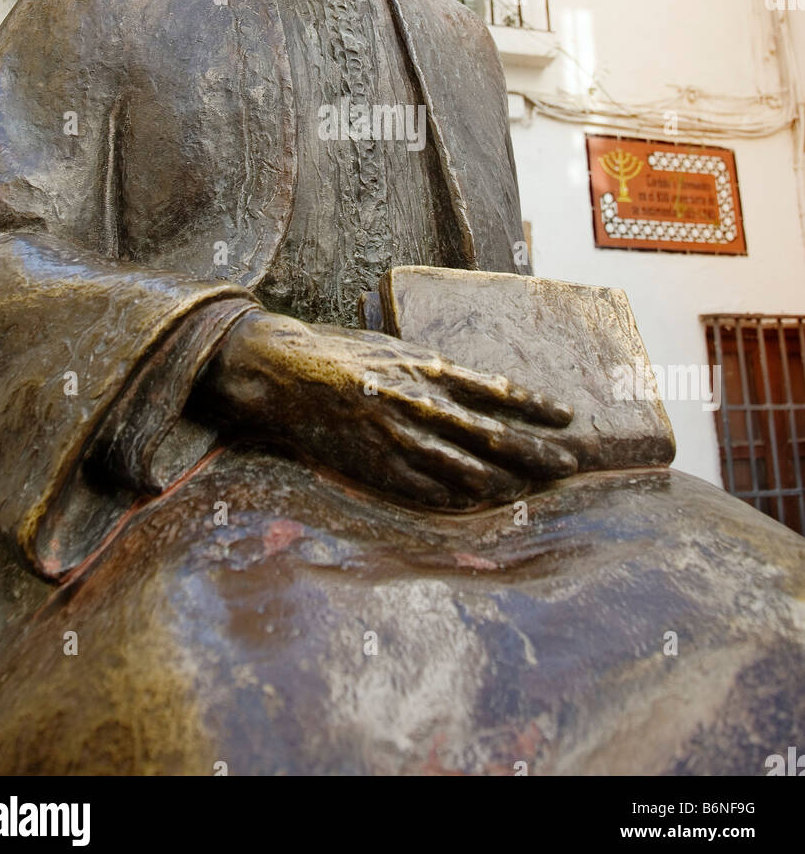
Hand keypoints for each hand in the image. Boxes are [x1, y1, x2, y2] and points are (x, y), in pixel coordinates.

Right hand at [198, 307, 576, 508]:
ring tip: (536, 489)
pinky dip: (456, 496)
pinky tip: (481, 504)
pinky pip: (424, 487)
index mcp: (426, 366)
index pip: (495, 389)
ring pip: (464, 465)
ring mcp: (398, 434)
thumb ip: (433, 369)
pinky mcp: (374, 462)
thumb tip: (475, 386)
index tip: (567, 417)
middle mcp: (420, 400)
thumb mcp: (395, 349)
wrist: (284, 370)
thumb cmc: (341, 354)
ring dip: (505, 479)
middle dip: (534, 450)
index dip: (534, 406)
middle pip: (490, 432)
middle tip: (569, 463)